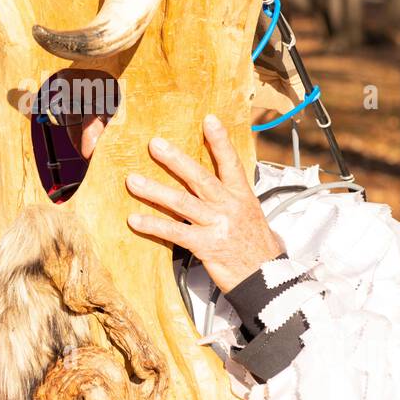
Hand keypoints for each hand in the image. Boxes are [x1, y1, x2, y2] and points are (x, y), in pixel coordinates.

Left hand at [126, 114, 282, 293]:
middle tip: (154, 144)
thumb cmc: (257, 248)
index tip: (208, 119)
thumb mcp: (251, 216)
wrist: (267, 280)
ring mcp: (218, 226)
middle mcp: (230, 207)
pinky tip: (134, 220)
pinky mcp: (206, 246)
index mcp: (242, 196)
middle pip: (200, 178)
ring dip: (154, 190)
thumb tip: (220, 181)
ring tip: (132, 180)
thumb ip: (233, 198)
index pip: (231, 163)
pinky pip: (175, 232)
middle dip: (175, 160)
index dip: (220, 141)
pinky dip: (153, 225)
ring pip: (182, 202)